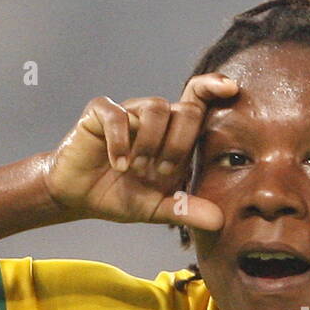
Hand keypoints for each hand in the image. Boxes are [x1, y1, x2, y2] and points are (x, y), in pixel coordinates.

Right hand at [43, 74, 237, 229]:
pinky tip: (118, 164)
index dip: (213, 87)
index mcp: (174, 135)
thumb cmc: (120, 195)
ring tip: (136, 169)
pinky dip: (120, 141)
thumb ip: (186, 210)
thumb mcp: (158, 208)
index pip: (198, 101)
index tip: (231, 88)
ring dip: (151, 142)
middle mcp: (154, 119)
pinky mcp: (100, 113)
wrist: (78, 196)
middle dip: (178, 144)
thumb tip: (219, 221)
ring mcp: (128, 112)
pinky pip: (117, 115)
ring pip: (155, 107)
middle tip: (160, 172)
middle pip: (184, 109)